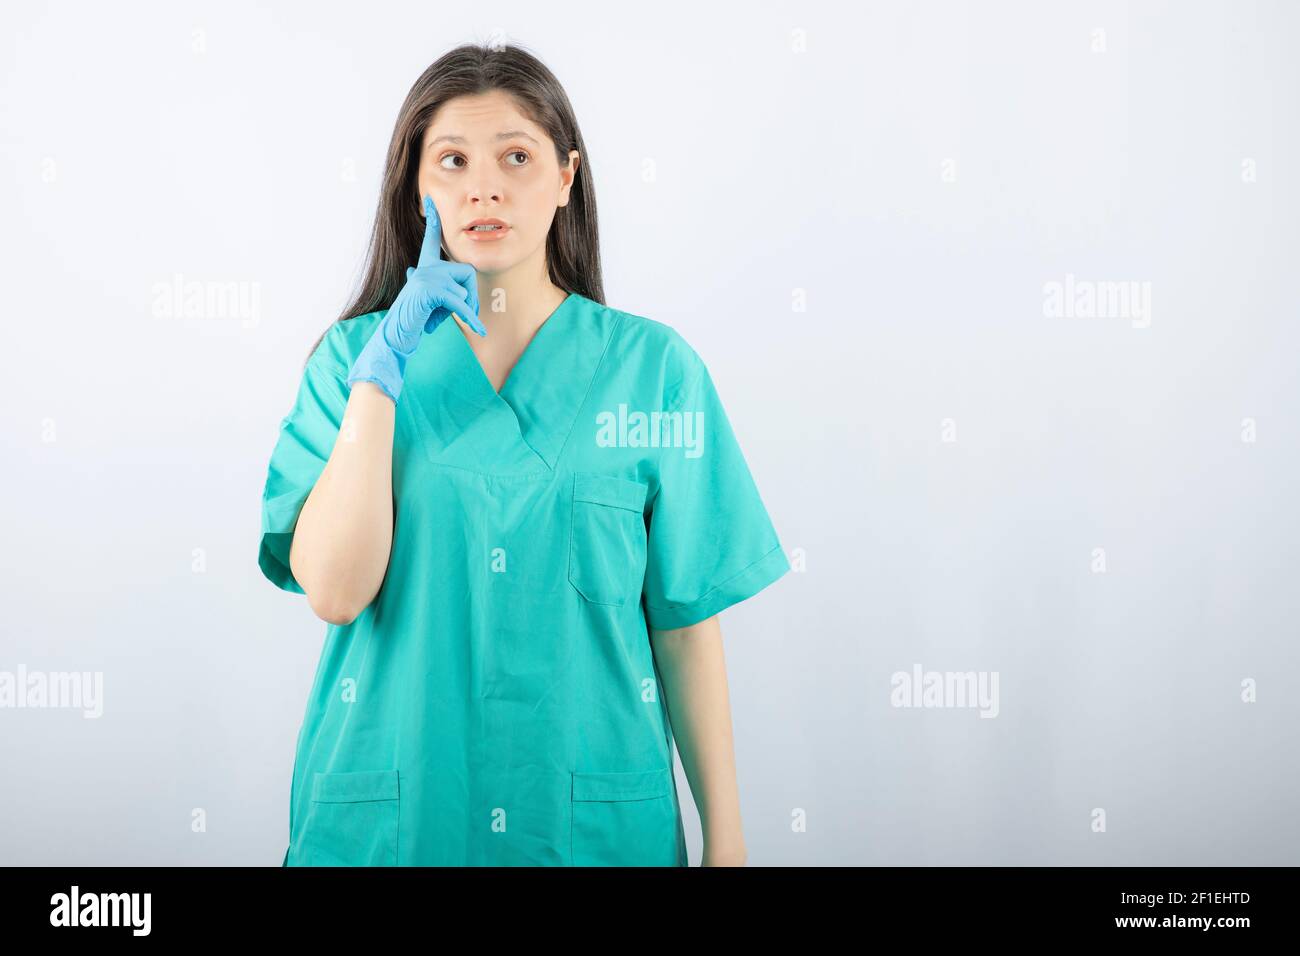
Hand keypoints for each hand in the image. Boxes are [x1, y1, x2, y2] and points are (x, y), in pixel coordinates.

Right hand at [345, 195, 486, 402]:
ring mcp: (426, 278)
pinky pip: (460, 302)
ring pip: (465, 290)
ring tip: (447, 321)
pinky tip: (478, 331)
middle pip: (467, 272)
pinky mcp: (429, 292)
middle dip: (471, 297)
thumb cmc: (416, 320)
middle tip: (464, 316)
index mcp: (424, 267)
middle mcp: (424, 268)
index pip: (430, 239)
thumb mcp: (433, 303)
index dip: (432, 220)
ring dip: (465, 310)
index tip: (430, 200)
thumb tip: (439, 285)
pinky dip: (470, 318)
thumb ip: (443, 291)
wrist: (397, 336)